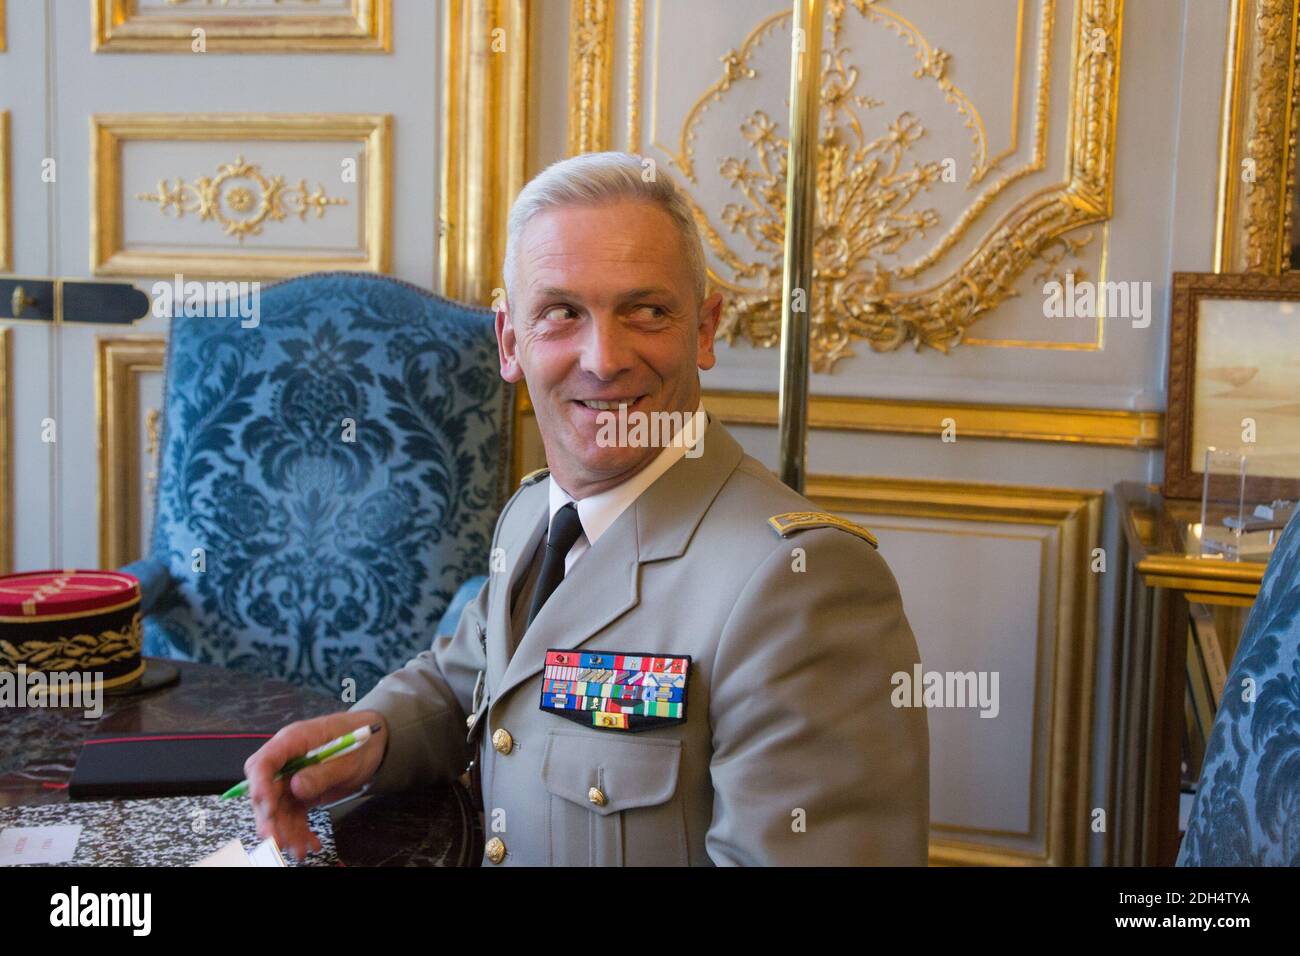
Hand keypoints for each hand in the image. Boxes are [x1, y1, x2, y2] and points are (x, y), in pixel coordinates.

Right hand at [243, 710, 388, 860]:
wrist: (376, 744)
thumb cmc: (361, 741)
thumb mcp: (347, 758)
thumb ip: (321, 773)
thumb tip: (296, 787)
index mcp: (293, 741)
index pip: (264, 763)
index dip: (260, 786)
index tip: (267, 809)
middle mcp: (287, 760)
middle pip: (267, 790)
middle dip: (269, 818)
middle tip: (276, 840)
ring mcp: (293, 777)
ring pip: (279, 807)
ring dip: (286, 831)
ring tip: (299, 850)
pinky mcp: (302, 792)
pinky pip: (294, 813)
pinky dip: (299, 830)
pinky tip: (309, 843)